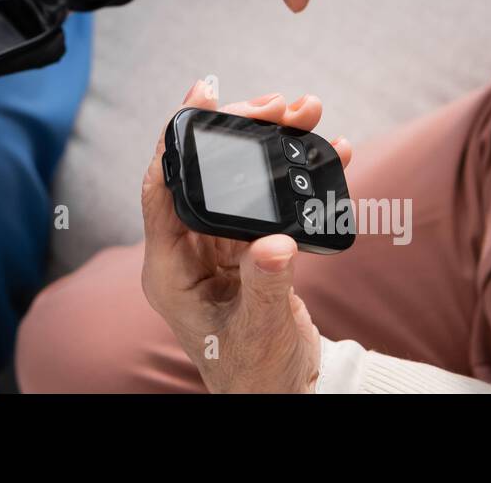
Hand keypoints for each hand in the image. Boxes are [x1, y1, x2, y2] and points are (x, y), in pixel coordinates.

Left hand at [140, 80, 353, 393]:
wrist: (283, 396)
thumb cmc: (257, 375)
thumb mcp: (260, 332)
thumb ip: (267, 286)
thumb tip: (276, 243)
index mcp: (170, 269)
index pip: (162, 188)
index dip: (177, 139)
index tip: (202, 95)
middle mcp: (189, 250)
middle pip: (205, 172)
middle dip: (240, 131)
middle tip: (278, 104)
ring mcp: (219, 247)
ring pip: (239, 179)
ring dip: (272, 145)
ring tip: (307, 112)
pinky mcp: (251, 250)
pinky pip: (269, 200)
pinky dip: (296, 175)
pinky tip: (328, 150)